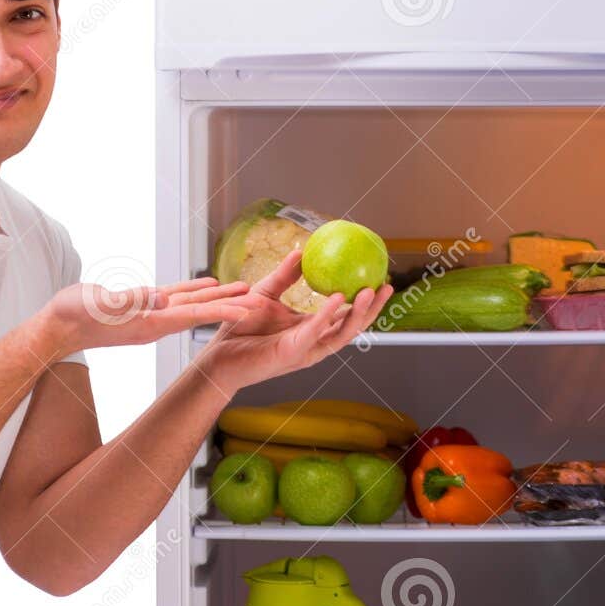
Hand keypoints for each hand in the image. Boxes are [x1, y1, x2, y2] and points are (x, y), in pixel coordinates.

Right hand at [42, 276, 252, 355]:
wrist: (56, 328)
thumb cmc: (74, 317)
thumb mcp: (101, 306)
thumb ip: (129, 302)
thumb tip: (159, 298)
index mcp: (150, 323)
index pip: (196, 316)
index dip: (223, 312)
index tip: (249, 311)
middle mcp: (156, 322)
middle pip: (202, 311)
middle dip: (231, 305)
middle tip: (262, 300)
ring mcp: (150, 316)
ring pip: (192, 303)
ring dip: (217, 297)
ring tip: (244, 289)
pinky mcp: (141, 307)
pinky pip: (174, 298)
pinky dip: (193, 290)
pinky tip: (208, 284)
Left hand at [195, 249, 392, 396]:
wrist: (217, 354)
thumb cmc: (240, 327)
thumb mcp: (266, 293)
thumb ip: (285, 275)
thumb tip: (302, 251)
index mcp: (311, 328)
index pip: (345, 315)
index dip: (364, 301)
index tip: (379, 278)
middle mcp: (313, 341)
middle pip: (352, 327)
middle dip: (372, 309)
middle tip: (387, 286)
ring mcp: (305, 350)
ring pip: (341, 334)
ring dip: (358, 314)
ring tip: (369, 291)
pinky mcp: (292, 354)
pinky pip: (313, 333)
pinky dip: (327, 316)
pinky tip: (337, 299)